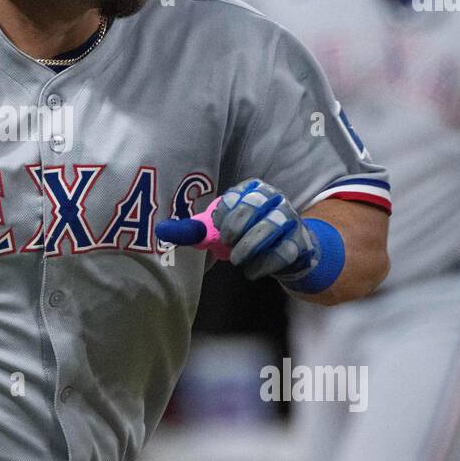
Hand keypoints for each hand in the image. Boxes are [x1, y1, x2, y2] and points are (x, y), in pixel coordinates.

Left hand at [156, 178, 318, 281]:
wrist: (284, 252)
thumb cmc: (246, 234)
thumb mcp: (218, 229)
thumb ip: (192, 230)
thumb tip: (159, 230)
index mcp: (252, 189)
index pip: (237, 194)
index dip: (224, 214)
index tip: (217, 230)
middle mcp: (274, 198)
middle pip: (255, 206)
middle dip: (236, 227)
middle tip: (227, 244)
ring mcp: (290, 219)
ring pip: (271, 226)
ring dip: (250, 246)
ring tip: (237, 260)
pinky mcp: (300, 242)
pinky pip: (285, 250)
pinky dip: (265, 264)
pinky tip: (252, 271)